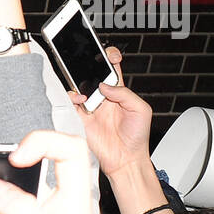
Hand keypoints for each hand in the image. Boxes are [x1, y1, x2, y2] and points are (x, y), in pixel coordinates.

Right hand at [69, 47, 152, 177]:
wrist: (126, 159)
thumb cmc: (137, 137)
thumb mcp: (142, 110)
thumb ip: (125, 94)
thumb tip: (105, 85)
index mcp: (119, 92)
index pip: (112, 70)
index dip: (110, 58)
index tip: (110, 55)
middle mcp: (104, 98)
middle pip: (92, 75)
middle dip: (89, 66)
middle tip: (90, 63)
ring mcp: (91, 107)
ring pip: (80, 87)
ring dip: (79, 83)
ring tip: (87, 89)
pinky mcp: (81, 118)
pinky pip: (71, 104)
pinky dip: (72, 98)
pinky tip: (80, 99)